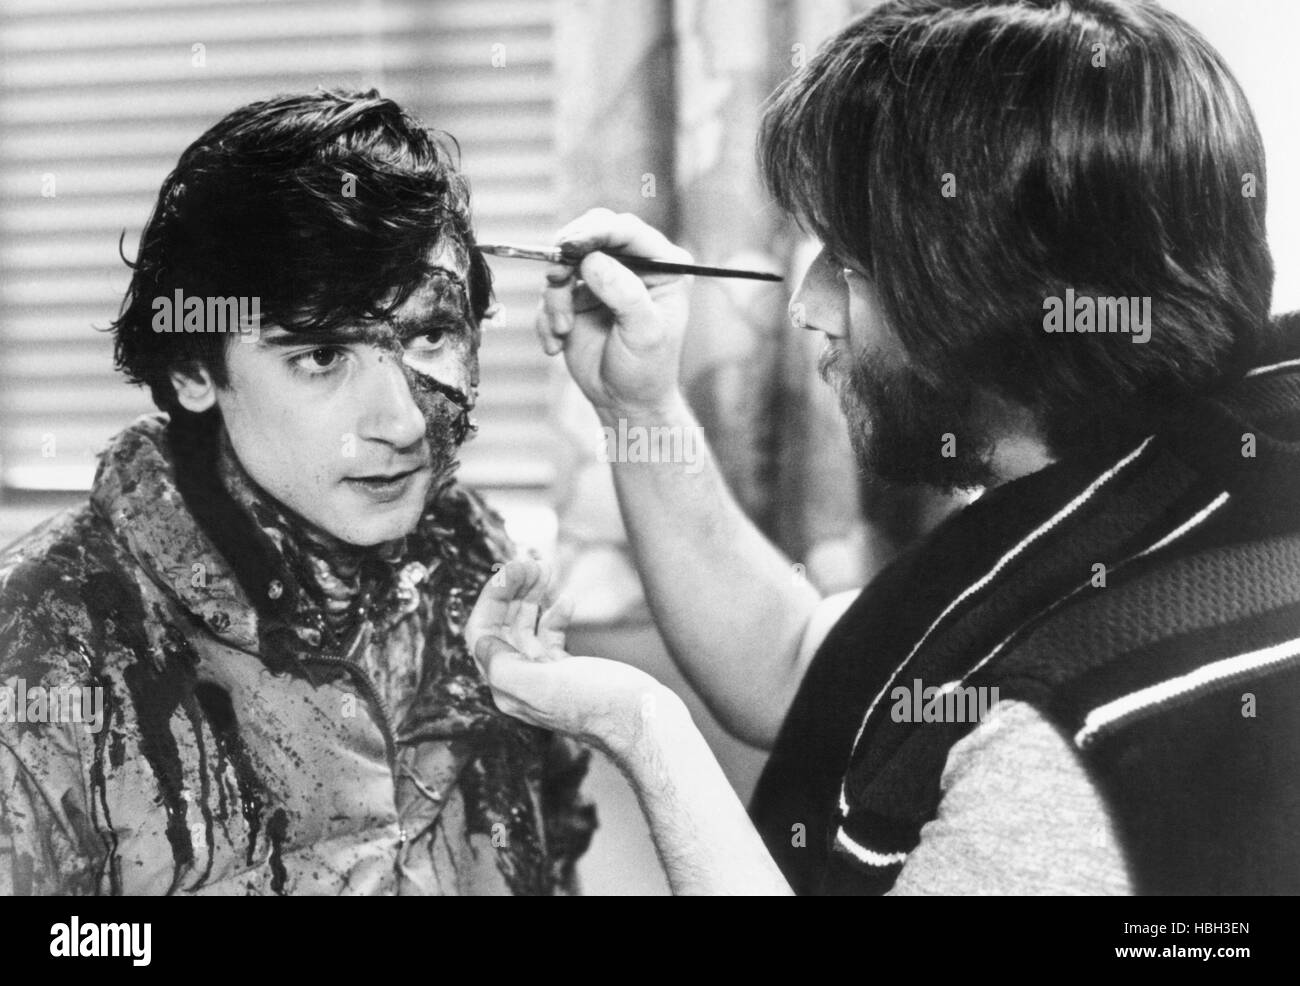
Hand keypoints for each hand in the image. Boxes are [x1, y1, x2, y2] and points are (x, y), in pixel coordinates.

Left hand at [465, 559, 677, 756]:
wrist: (645, 720)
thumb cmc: (599, 704)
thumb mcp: (544, 686)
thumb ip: (504, 667)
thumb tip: (482, 643)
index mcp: (509, 687)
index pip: (483, 634)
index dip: (493, 598)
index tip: (514, 569)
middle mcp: (522, 682)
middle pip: (502, 627)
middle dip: (513, 592)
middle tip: (532, 562)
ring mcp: (545, 676)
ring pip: (526, 627)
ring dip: (532, 597)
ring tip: (546, 570)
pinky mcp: (568, 671)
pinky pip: (550, 636)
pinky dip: (555, 614)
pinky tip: (569, 601)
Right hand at [534, 208, 691, 418]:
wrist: (624, 401)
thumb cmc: (646, 370)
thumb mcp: (644, 333)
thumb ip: (624, 294)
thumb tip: (591, 261)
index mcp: (663, 266)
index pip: (626, 230)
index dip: (595, 231)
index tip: (569, 245)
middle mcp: (633, 265)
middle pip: (592, 232)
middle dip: (567, 255)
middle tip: (555, 279)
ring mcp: (603, 279)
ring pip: (564, 263)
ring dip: (555, 298)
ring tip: (562, 330)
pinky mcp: (577, 296)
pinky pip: (550, 292)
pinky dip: (546, 316)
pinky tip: (557, 343)